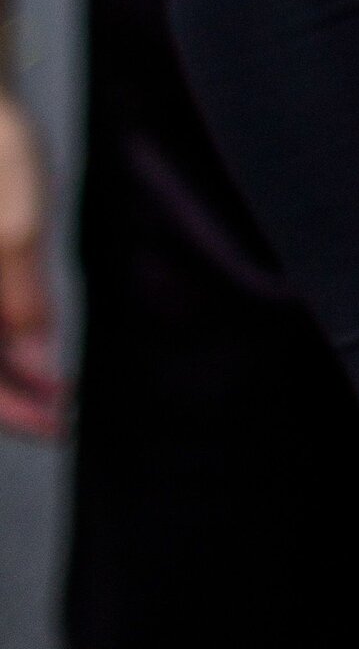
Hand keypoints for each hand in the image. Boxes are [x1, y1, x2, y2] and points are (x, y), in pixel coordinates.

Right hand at [0, 82, 62, 439]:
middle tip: (62, 409)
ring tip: (55, 382)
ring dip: (7, 370)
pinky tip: (30, 341)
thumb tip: (40, 365)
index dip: (15, 411)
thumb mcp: (19, 226)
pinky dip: (3, 334)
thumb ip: (26, 301)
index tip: (58, 422)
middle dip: (12, 395)